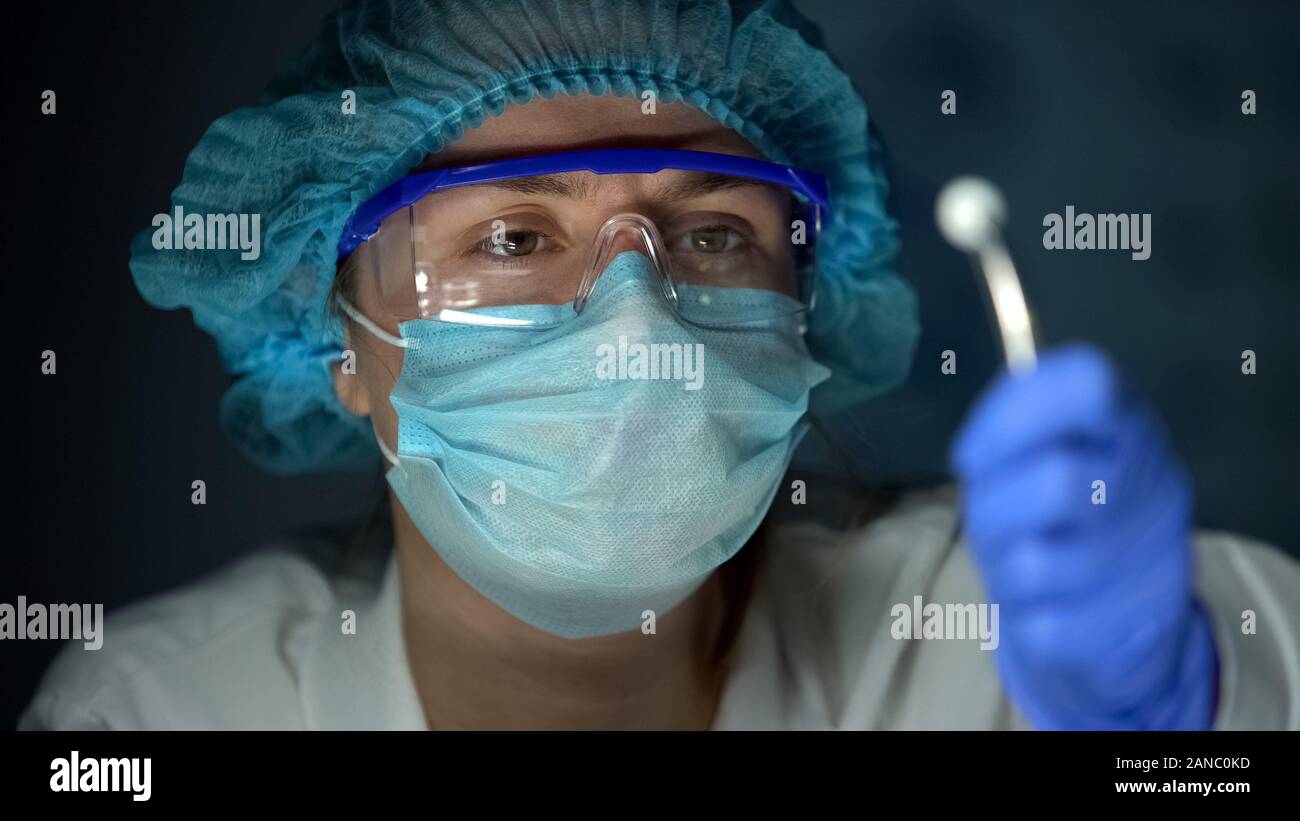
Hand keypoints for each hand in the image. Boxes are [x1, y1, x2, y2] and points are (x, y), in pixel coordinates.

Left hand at [951, 344, 1217, 728]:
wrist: (1125, 626)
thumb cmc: (1064, 521)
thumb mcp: (1049, 456)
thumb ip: (1020, 423)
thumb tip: (982, 435)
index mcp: (1131, 428)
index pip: (1089, 384)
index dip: (1016, 414)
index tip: (973, 453)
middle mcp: (1155, 488)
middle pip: (1054, 481)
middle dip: (993, 506)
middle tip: (985, 516)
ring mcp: (1151, 563)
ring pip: (1033, 560)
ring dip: (999, 562)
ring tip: (1015, 560)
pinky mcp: (1129, 632)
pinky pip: (1038, 622)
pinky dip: (1020, 617)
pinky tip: (1041, 607)